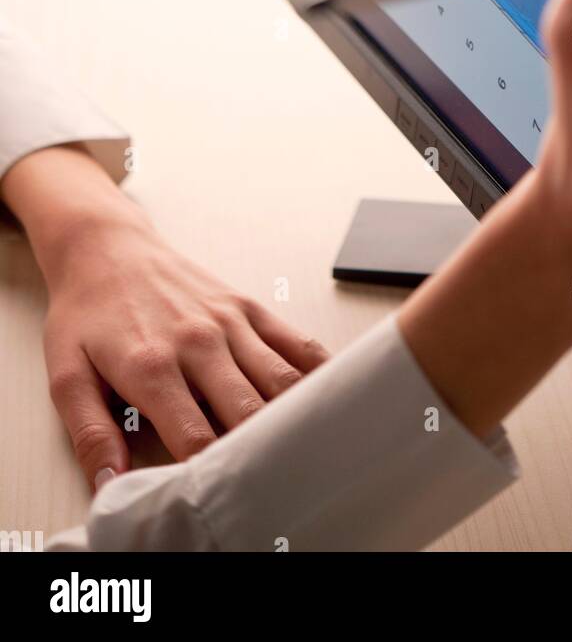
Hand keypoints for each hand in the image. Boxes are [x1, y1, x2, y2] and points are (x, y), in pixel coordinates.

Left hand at [2, 146, 327, 488]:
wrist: (106, 247)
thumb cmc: (88, 313)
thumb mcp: (66, 375)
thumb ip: (89, 433)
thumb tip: (109, 484)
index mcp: (152, 366)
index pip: (196, 437)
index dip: (212, 475)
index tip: (219, 501)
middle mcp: (198, 342)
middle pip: (249, 414)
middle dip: (263, 456)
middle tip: (273, 489)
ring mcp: (230, 323)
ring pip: (281, 382)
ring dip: (297, 422)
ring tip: (308, 456)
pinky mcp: (249, 308)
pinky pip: (296, 343)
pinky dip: (320, 374)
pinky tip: (329, 401)